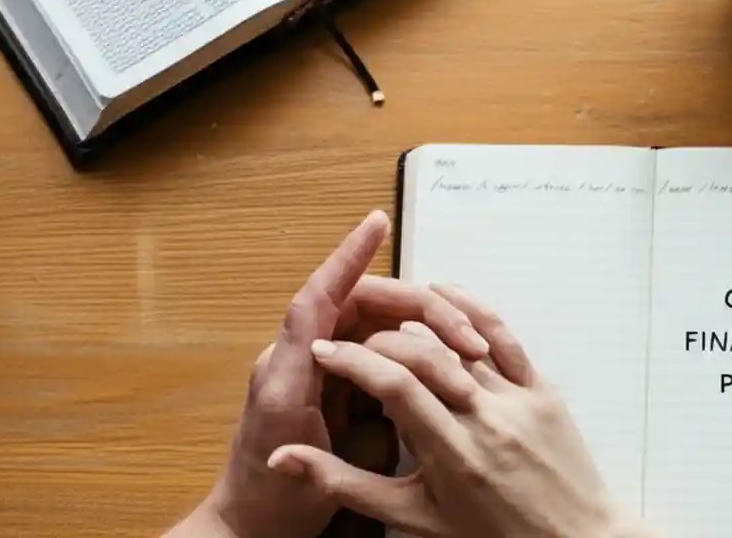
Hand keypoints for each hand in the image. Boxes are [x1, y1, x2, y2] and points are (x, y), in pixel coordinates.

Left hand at [167, 214, 491, 537]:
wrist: (259, 529)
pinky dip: (428, 349)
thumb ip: (298, 377)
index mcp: (293, 361)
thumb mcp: (283, 434)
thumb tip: (323, 337)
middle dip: (423, 310)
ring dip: (433, 330)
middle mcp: (314, 357)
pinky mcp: (356, 396)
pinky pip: (395, 355)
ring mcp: (337, 375)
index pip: (322, 293)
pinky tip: (457, 356)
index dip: (349, 255)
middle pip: (373, 307)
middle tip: (466, 337)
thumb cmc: (270, 490)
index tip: (376, 223)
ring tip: (472, 349)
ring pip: (392, 329)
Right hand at [268, 285, 646, 537]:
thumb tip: (286, 460)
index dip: (351, 361)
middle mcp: (488, 419)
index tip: (323, 352)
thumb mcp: (414, 517)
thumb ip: (348, 484)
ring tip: (379, 318)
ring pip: (461, 338)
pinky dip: (472, 308)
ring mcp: (519, 399)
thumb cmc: (492, 534)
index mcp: (454, 454)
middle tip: (346, 340)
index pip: (394, 386)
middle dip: (375, 340)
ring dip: (416, 320)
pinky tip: (442, 293)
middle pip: (424, 353)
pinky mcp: (542, 388)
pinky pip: (506, 334)